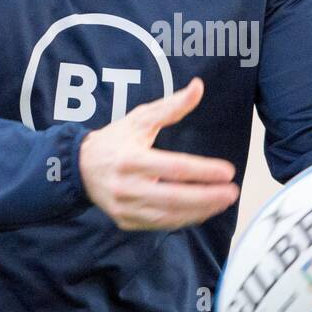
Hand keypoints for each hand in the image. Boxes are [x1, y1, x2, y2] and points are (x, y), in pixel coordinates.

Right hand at [78, 77, 239, 230]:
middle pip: (173, 197)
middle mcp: (127, 186)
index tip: (227, 171)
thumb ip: (172, 105)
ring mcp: (125, 207)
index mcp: (131, 159)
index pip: (173, 168)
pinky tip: (203, 211)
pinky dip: (184, 220)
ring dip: (200, 211)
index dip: (202, 171)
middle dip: (207, 197)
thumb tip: (198, 87)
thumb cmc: (115, 140)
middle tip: (232, 192)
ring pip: (168, 216)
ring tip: (223, 201)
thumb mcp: (140, 118)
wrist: (79, 168)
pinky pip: (160, 225)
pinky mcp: (126, 221)